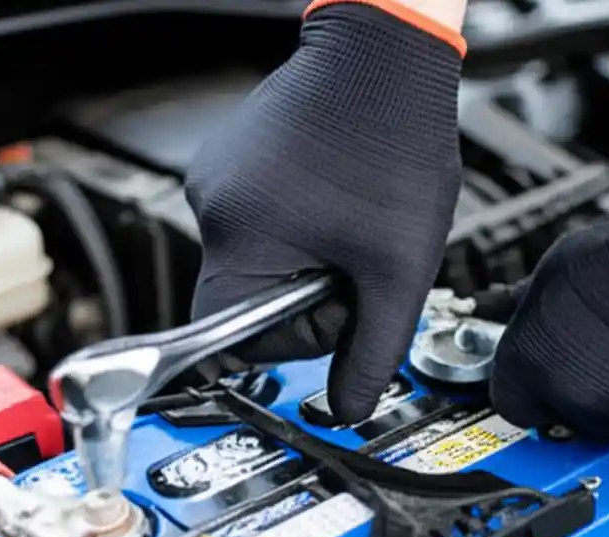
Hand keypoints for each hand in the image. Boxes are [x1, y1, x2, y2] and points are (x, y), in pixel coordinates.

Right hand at [186, 1, 463, 423]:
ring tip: (353, 218)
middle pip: (246, 297)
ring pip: (255, 257)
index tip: (338, 307)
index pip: (231, 336)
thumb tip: (349, 410)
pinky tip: (338, 194)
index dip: (293, 336)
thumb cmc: (392, 145)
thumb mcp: (396, 270)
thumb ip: (371, 352)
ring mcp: (219, 175)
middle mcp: (211, 205)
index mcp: (238, 239)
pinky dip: (298, 222)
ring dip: (306, 256)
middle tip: (358, 258)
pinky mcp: (235, 156)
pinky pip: (258, 217)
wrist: (390, 54)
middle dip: (307, 292)